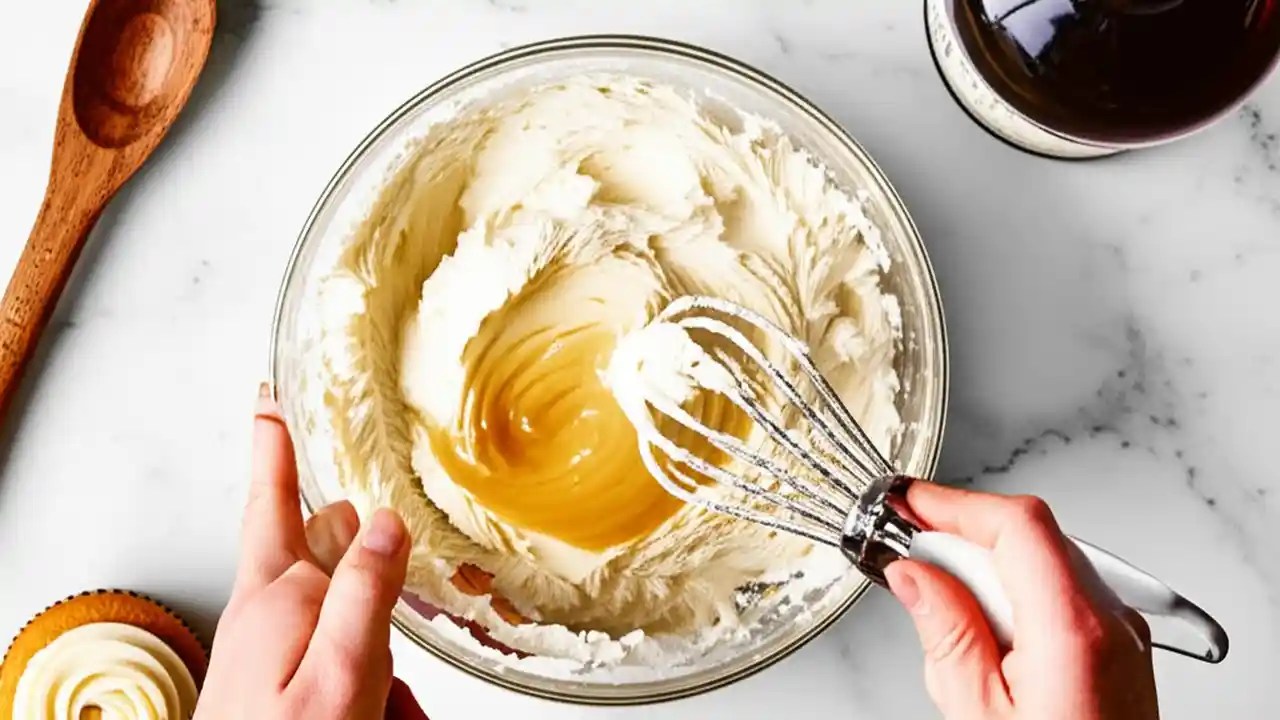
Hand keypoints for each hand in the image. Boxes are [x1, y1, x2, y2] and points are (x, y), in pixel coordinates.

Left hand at [194, 387, 427, 718]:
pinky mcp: (280, 679)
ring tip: (385, 714)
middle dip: (365, 569)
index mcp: (278, 596)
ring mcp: (272, 648)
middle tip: (384, 580)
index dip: (273, 448)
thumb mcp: (342, 674)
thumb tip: (382, 521)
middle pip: (329, 558)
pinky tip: (382, 719)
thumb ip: (364, 593)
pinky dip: (372, 686)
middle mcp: (268, 612)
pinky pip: (342, 662)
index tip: (266, 398)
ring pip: (350, 620)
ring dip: (380, 658)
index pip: (280, 501)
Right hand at [884, 483, 1158, 719]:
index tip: (907, 502)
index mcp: (1075, 630)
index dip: (954, 503)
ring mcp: (1124, 637)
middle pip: (1031, 538)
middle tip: (909, 556)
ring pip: (1046, 563)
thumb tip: (913, 575)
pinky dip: (1017, 597)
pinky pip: (1063, 596)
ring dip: (988, 570)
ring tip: (944, 610)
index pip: (1017, 525)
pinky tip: (984, 635)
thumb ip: (946, 632)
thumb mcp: (977, 713)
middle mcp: (1111, 623)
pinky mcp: (1121, 652)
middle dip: (964, 539)